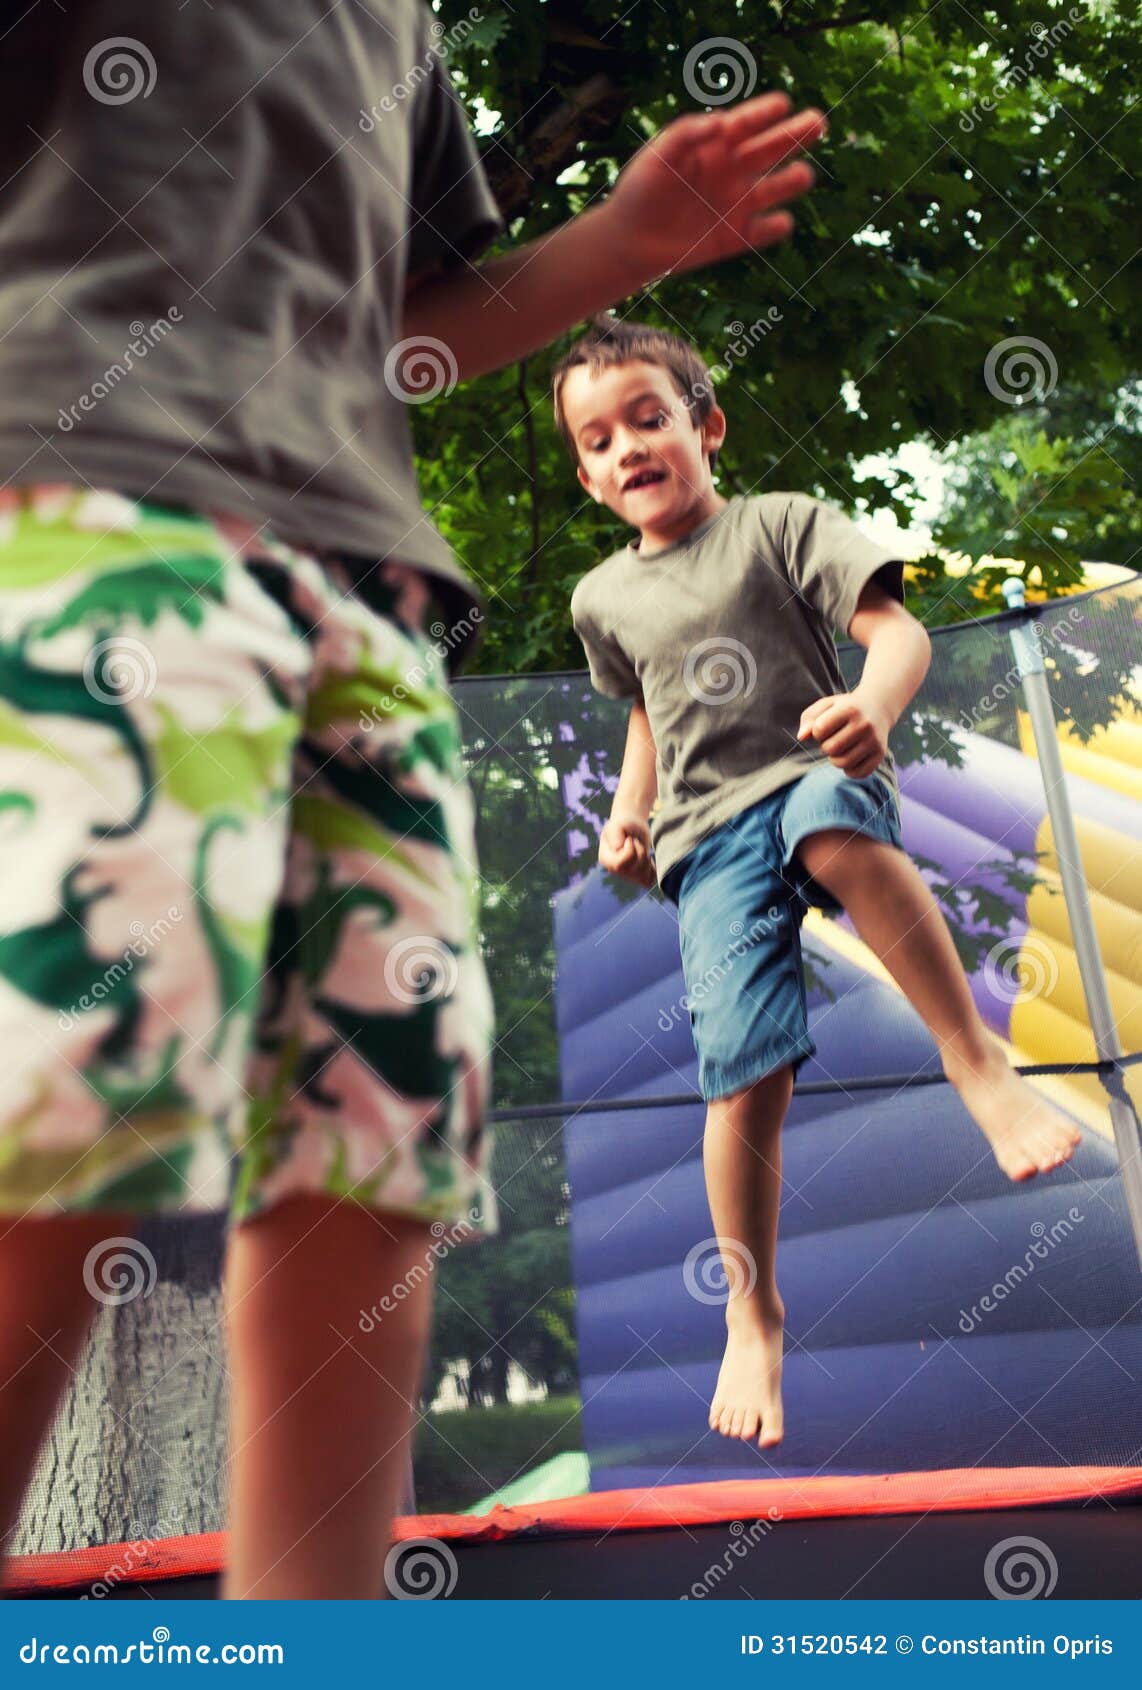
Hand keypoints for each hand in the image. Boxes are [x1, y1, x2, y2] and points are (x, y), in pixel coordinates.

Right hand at [599, 812, 656, 888]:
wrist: (633, 826)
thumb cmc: (624, 824)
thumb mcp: (619, 824)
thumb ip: (615, 834)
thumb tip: (619, 849)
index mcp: (605, 859)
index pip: (619, 864)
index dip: (630, 851)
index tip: (630, 839)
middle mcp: (614, 870)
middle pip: (633, 871)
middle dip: (640, 853)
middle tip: (636, 842)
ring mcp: (626, 876)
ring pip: (643, 877)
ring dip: (647, 860)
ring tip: (641, 848)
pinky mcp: (638, 877)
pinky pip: (650, 880)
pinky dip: (653, 869)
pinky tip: (647, 858)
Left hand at [603, 92, 826, 281]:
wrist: (630, 241)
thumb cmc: (641, 190)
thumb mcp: (657, 155)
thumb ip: (686, 133)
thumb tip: (722, 121)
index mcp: (717, 144)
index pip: (749, 122)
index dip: (766, 112)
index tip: (782, 104)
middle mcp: (734, 170)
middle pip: (774, 148)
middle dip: (797, 135)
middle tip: (819, 123)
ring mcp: (738, 204)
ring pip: (777, 188)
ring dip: (792, 181)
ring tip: (803, 175)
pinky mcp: (736, 238)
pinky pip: (764, 232)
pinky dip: (775, 228)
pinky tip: (781, 221)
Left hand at [796, 690, 889, 778]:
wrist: (877, 708)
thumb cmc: (844, 708)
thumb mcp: (826, 706)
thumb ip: (808, 719)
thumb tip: (801, 737)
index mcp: (849, 709)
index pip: (819, 730)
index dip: (816, 731)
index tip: (824, 727)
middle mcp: (864, 724)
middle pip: (830, 749)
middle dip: (825, 746)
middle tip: (832, 739)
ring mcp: (874, 740)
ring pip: (842, 763)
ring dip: (835, 759)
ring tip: (840, 748)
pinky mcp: (880, 754)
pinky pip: (857, 773)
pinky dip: (849, 770)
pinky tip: (850, 757)